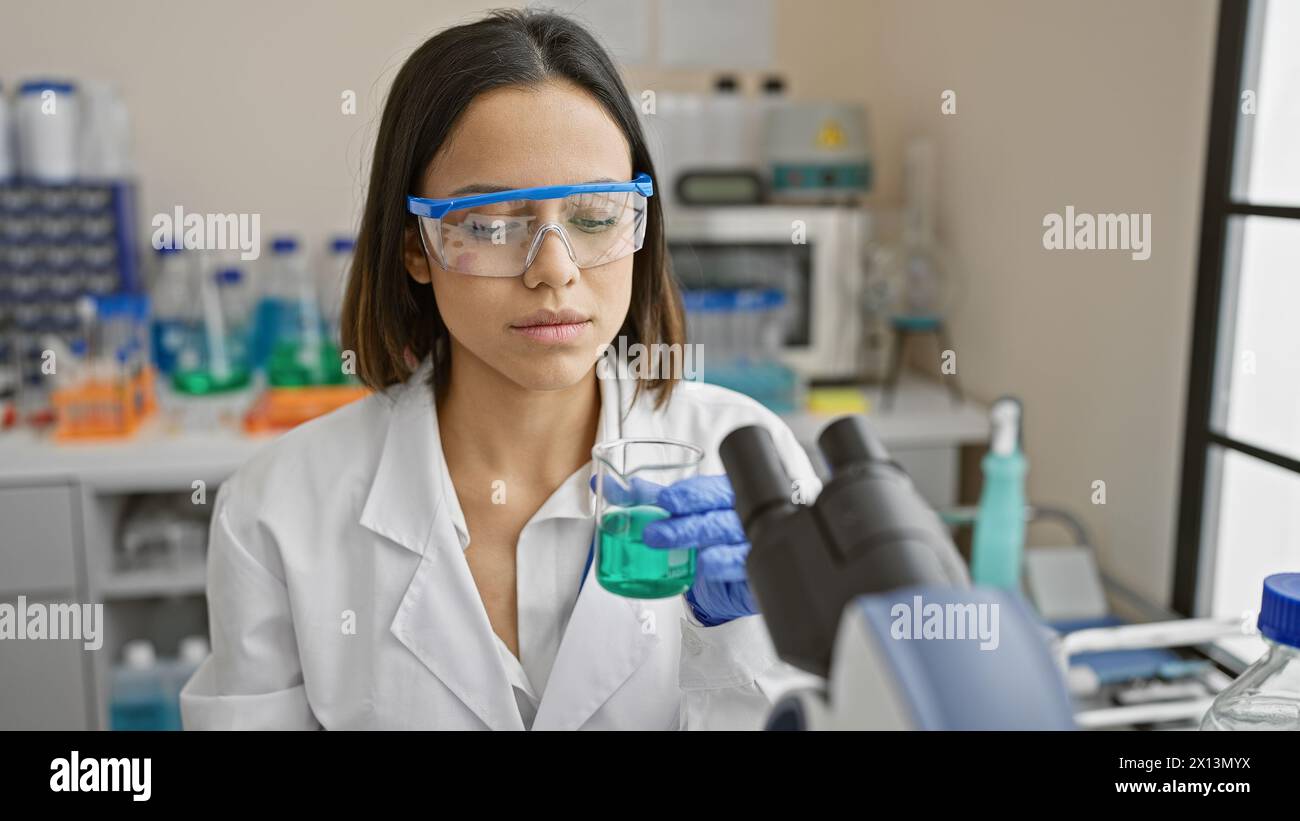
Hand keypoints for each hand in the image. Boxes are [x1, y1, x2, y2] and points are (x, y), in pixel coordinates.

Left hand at [645, 475, 757, 625]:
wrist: (730, 575)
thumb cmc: (706, 535)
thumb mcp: (678, 513)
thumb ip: (646, 498)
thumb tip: (607, 484)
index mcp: (723, 493)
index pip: (709, 489)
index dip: (689, 494)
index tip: (665, 499)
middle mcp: (738, 514)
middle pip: (716, 512)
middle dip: (684, 521)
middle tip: (652, 532)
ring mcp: (747, 539)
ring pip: (726, 534)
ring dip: (696, 538)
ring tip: (669, 545)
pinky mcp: (751, 565)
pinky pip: (742, 561)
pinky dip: (723, 561)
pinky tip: (706, 563)